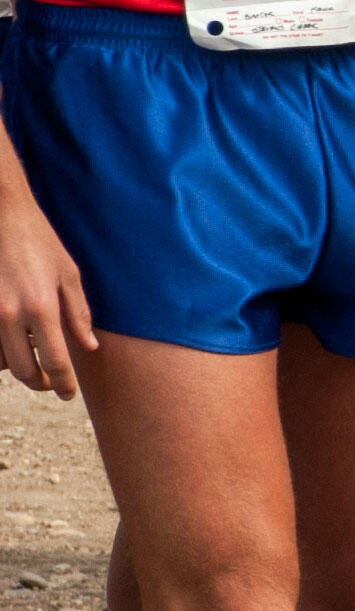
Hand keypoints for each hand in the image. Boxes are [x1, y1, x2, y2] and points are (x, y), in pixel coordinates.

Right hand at [0, 196, 94, 398]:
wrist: (2, 216)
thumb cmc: (39, 242)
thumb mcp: (68, 275)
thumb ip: (78, 315)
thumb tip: (89, 347)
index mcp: (41, 308)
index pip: (54, 361)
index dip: (63, 384)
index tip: (68, 394)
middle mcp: (10, 316)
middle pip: (24, 371)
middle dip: (40, 383)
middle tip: (52, 384)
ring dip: (17, 368)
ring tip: (34, 362)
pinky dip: (1, 352)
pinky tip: (15, 345)